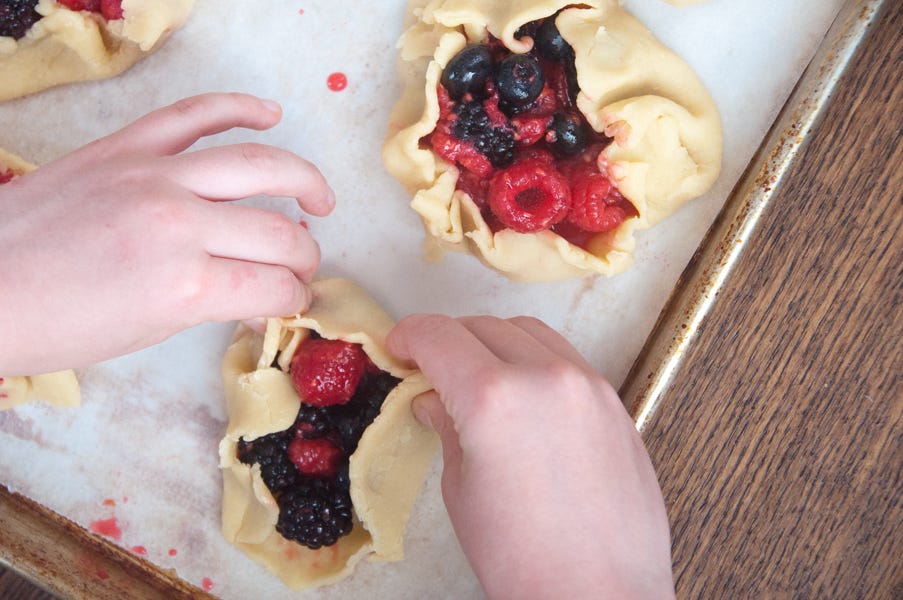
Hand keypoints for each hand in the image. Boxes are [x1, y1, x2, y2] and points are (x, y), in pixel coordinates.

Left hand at [0, 93, 333, 375]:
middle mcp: (180, 224)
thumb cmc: (57, 325)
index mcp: (184, 286)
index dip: (294, 298)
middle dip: (305, 256)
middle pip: (278, 233)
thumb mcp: (149, 330)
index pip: (273, 287)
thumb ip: (212, 302)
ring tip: (321, 201)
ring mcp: (154, 175)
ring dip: (304, 183)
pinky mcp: (127, 146)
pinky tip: (271, 113)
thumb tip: (258, 291)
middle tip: (304, 265)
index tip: (295, 300)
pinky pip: (196, 114)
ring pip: (258, 165)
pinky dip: (238, 107)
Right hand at [387, 315, 674, 599]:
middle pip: (483, 325)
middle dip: (449, 340)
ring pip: (529, 333)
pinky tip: (525, 398)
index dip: (409, 335)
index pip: (439, 335)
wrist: (599, 594)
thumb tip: (435, 399)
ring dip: (494, 343)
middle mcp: (545, 377)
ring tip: (479, 379)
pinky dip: (535, 361)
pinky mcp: (615, 403)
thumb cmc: (522, 559)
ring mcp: (588, 385)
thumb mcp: (461, 490)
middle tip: (432, 370)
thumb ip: (448, 428)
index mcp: (495, 397)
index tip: (399, 347)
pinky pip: (566, 358)